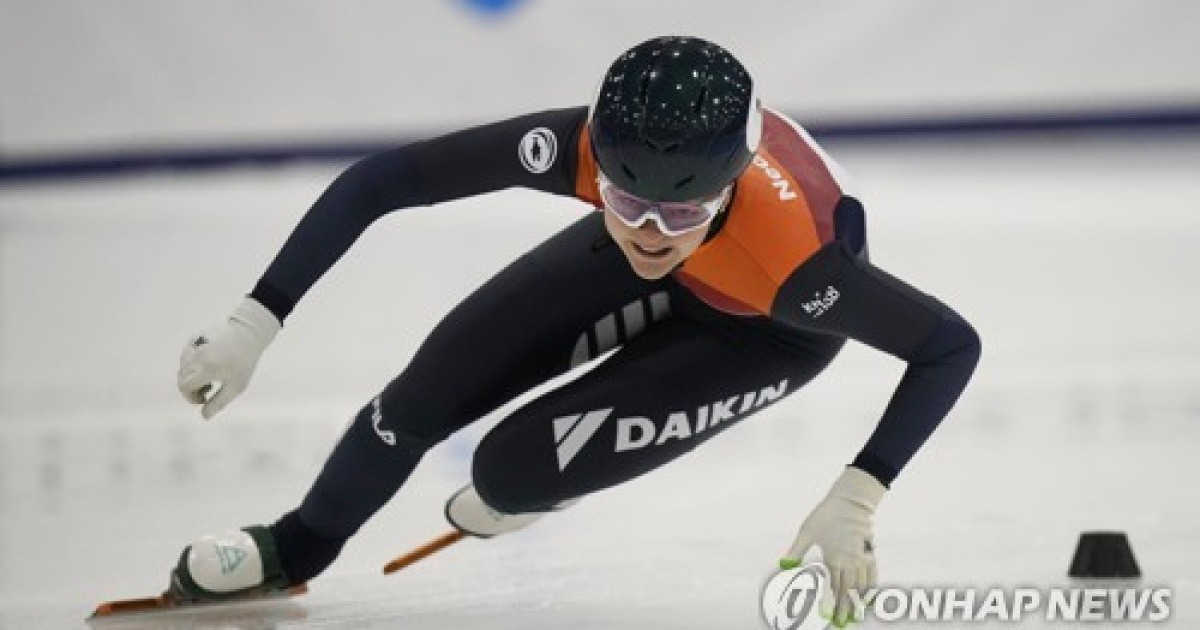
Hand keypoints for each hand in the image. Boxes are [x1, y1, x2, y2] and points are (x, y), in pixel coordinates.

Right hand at [177, 298, 279, 418]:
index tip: (204, 399)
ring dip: (192, 375)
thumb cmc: (244, 362)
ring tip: (210, 376)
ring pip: (183, 367)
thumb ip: (219, 402)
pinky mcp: (193, 338)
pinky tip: (207, 363)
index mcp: (207, 368)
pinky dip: (192, 363)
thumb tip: (204, 416)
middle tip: (210, 388)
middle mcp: (197, 356)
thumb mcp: (236, 386)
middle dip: (192, 388)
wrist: (249, 334)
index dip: (191, 397)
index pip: (184, 388)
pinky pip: (186, 355)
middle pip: (182, 378)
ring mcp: (194, 345)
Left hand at [780, 466, 884, 626]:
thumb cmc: (827, 514)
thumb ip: (796, 551)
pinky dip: (871, 588)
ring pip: (860, 585)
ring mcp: (861, 558)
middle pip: (847, 591)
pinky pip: (872, 574)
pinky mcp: (870, 552)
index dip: (831, 604)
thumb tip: (783, 565)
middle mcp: (849, 561)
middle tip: (842, 624)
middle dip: (844, 609)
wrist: (851, 500)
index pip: (832, 587)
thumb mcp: (806, 532)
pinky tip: (869, 597)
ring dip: (857, 602)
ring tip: (856, 616)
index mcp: (833, 558)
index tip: (829, 618)